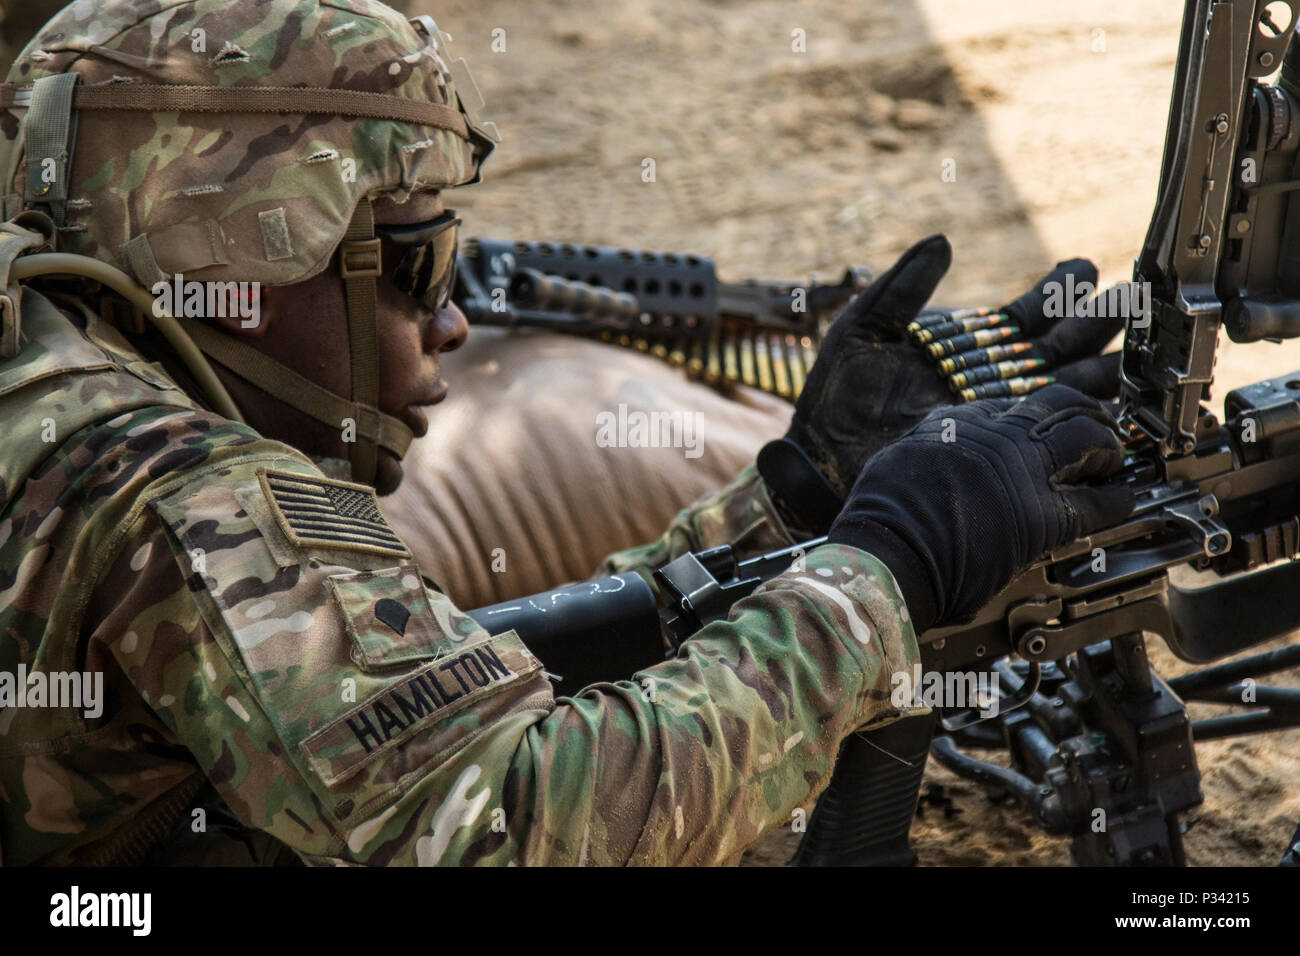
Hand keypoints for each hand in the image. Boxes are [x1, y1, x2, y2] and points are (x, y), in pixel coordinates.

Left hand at [780, 235, 1124, 499]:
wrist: (822, 456)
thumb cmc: (835, 396)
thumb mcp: (862, 330)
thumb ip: (901, 287)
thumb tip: (941, 242)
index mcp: (966, 342)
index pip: (1026, 311)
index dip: (1059, 289)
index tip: (1085, 270)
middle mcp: (991, 376)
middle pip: (1061, 345)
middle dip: (1100, 322)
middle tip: (1137, 300)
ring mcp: (998, 413)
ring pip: (1066, 385)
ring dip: (1105, 366)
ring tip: (1140, 348)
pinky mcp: (996, 448)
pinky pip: (1048, 432)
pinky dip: (1082, 421)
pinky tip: (1113, 409)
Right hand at [827, 384, 1133, 633]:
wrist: (889, 550)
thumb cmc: (879, 519)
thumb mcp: (896, 460)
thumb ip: (927, 451)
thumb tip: (935, 457)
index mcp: (956, 420)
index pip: (1011, 403)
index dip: (1033, 416)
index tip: (1040, 428)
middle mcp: (994, 434)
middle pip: (1059, 403)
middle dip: (1085, 412)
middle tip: (1097, 429)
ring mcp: (1022, 470)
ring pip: (1087, 435)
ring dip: (1107, 447)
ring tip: (1112, 461)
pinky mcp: (1042, 514)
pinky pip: (1098, 499)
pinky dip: (1116, 499)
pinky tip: (1120, 501)